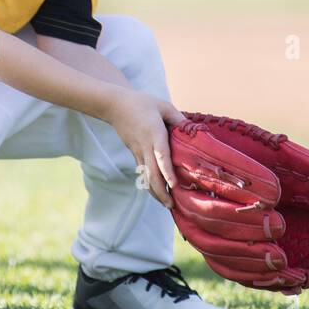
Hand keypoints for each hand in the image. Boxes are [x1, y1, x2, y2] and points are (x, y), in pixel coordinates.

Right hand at [106, 91, 185, 206]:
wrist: (115, 106)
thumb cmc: (142, 103)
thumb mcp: (163, 106)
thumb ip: (178, 118)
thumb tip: (192, 130)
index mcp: (154, 133)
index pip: (161, 155)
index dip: (167, 171)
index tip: (174, 185)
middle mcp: (145, 146)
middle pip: (151, 173)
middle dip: (161, 191)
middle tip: (172, 205)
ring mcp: (138, 152)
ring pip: (145, 177)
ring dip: (155, 192)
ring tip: (167, 204)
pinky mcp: (135, 154)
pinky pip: (143, 173)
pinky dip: (150, 185)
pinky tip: (159, 193)